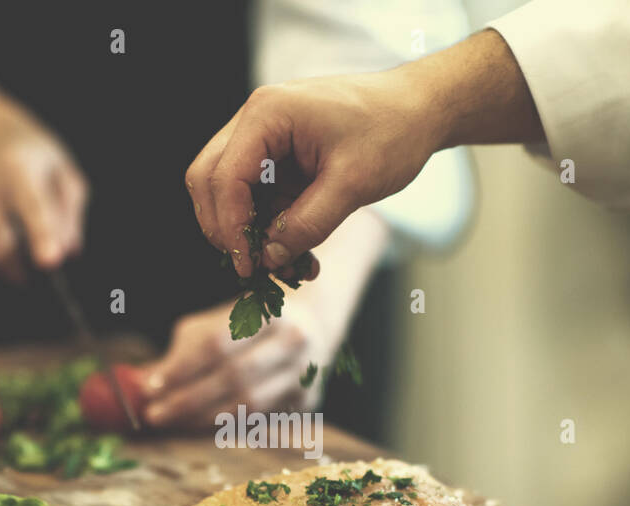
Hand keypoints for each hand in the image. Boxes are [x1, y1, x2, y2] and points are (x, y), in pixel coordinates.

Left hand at [139, 303, 323, 428]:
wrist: (312, 322)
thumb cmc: (251, 321)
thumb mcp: (219, 320)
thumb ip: (183, 349)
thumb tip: (139, 382)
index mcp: (268, 310)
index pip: (217, 342)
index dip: (180, 368)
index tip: (150, 387)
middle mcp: (293, 340)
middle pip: (233, 377)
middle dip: (187, 400)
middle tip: (154, 415)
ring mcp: (304, 373)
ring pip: (248, 405)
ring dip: (203, 418)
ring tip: (172, 421)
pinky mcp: (307, 400)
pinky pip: (258, 420)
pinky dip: (224, 425)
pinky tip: (199, 425)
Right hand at [185, 30, 540, 276]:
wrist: (420, 111)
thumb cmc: (392, 132)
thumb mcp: (353, 184)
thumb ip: (308, 224)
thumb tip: (270, 259)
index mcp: (267, 114)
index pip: (224, 178)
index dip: (230, 228)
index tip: (249, 268)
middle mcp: (256, 121)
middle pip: (209, 182)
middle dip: (228, 231)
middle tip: (255, 270)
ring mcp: (264, 139)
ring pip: (230, 195)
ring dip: (254, 236)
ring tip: (294, 269)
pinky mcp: (278, 159)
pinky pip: (260, 201)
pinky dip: (273, 231)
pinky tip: (303, 257)